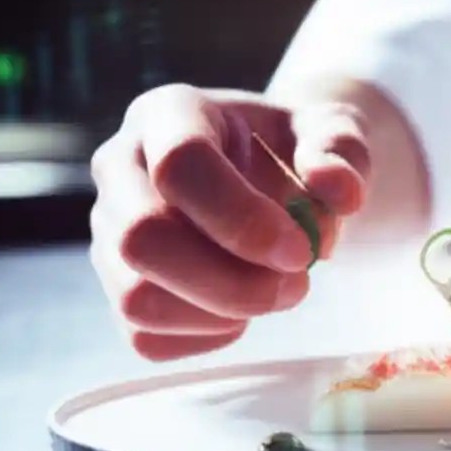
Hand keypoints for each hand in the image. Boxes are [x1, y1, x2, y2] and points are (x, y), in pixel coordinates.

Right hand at [89, 83, 369, 360]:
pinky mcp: (115, 285)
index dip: (241, 220)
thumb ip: (342, 151)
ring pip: (137, 298)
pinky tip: (242, 309)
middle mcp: (119, 166)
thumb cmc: (295, 149)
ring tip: (274, 292)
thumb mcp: (333, 132)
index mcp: (168, 113)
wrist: (270, 173)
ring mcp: (108, 230)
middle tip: (298, 284)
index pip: (180, 165)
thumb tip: (339, 190)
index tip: (300, 252)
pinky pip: (146, 337)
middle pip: (142, 239)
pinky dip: (206, 337)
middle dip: (231, 282)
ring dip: (221, 314)